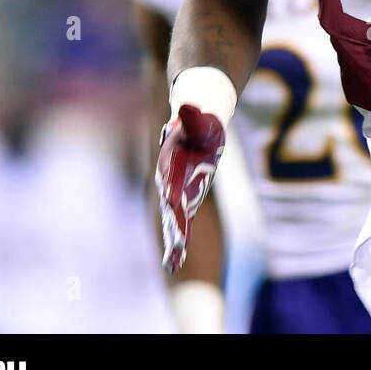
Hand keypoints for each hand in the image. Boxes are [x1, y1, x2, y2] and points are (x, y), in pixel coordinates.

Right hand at [154, 104, 225, 273]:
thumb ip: (194, 118)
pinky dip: (178, 240)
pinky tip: (176, 262)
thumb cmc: (200, 124)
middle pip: (170, 210)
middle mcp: (169, 183)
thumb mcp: (201, 120)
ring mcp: (175, 194)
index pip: (172, 185)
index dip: (174, 199)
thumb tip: (188, 105)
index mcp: (172, 165)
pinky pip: (181, 223)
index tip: (175, 212)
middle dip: (173, 230)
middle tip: (177, 251)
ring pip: (172, 221)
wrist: (194, 129)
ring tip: (173, 264)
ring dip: (173, 241)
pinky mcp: (183, 200)